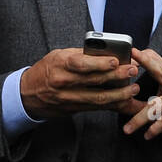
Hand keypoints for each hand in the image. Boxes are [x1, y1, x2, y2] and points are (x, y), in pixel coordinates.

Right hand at [19, 48, 138, 119]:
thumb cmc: (47, 70)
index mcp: (59, 64)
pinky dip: (112, 104)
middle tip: (132, 70)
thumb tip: (108, 52)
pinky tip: (124, 100)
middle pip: (94, 81)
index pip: (81, 64)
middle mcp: (63, 82)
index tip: (116, 61)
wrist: (28, 93)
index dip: (99, 63)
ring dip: (119, 94)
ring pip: (98, 98)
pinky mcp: (73, 109)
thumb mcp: (58, 56)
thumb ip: (81, 55)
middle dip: (117, 76)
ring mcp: (68, 98)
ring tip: (133, 88)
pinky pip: (96, 107)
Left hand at [118, 48, 161, 151]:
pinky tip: (147, 135)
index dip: (144, 57)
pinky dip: (156, 128)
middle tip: (130, 63)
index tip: (130, 51)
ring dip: (139, 119)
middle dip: (146, 62)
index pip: (158, 62)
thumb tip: (123, 100)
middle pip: (160, 69)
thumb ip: (149, 99)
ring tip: (127, 129)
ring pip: (157, 104)